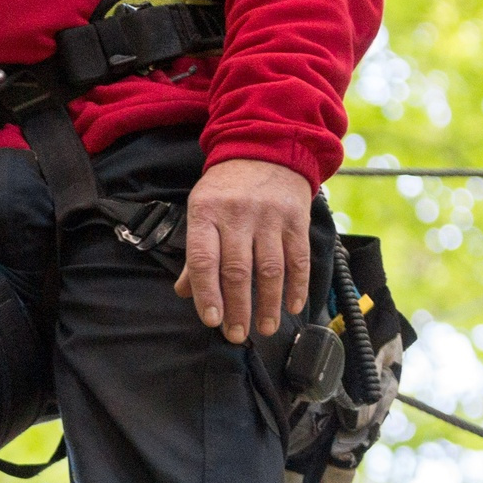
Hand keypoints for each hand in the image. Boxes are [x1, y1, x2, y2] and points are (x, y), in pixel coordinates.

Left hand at [173, 158, 313, 344]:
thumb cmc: (226, 188)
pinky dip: (297, 286)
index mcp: (206, 212)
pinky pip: (298, 259)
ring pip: (270, 269)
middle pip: (237, 270)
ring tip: (265, 328)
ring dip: (268, 304)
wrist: (266, 148)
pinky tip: (293, 306)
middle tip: (236, 334)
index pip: (203, 259)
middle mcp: (237, 215)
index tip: (211, 320)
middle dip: (237, 308)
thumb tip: (183, 293)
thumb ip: (195, 253)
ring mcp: (269, 217)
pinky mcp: (296, 219)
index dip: (206, 293)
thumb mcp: (201, 210)